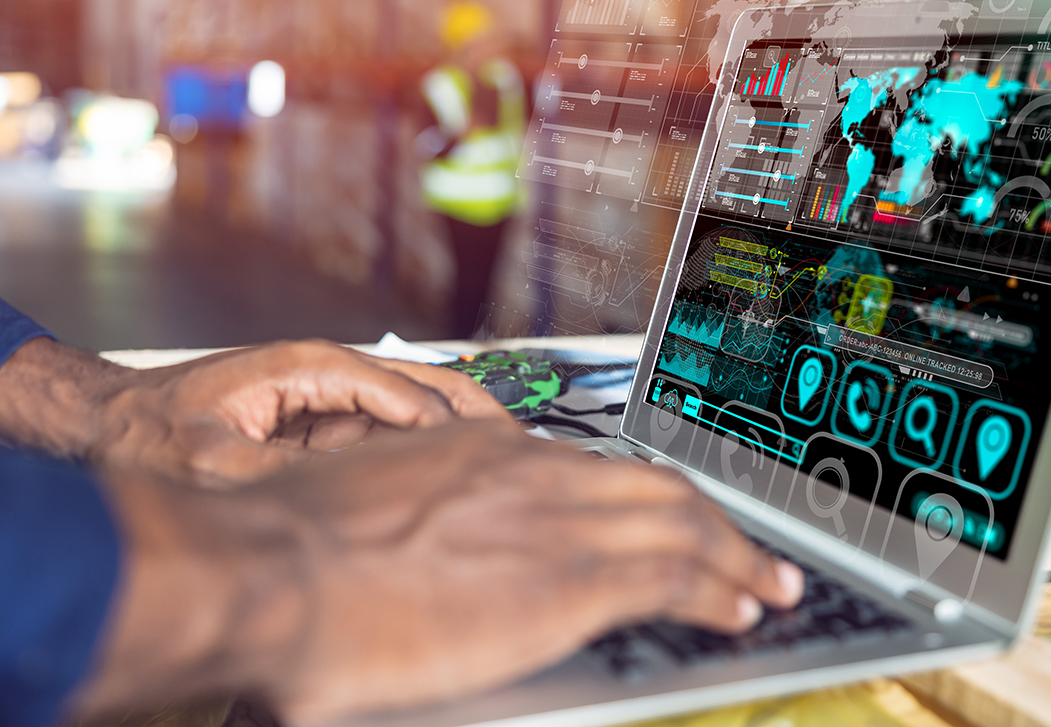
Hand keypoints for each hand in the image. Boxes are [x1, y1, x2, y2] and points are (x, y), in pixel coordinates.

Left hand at [0, 337, 512, 485]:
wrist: (113, 424)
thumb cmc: (151, 429)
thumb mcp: (212, 459)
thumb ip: (283, 470)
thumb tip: (344, 491)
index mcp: (308, 365)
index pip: (394, 389)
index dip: (437, 423)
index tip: (473, 457)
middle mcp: (325, 372)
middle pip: (421, 383)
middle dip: (470, 410)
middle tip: (517, 442)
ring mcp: (326, 395)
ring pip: (409, 406)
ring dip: (452, 429)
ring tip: (501, 456)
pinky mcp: (321, 418)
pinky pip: (384, 430)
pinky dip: (420, 447)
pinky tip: (449, 472)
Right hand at [77, 421, 804, 723]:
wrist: (274, 572)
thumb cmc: (297, 548)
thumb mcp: (369, 503)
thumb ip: (417, 511)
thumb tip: (428, 545)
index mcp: (487, 454)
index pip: (595, 466)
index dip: (646, 493)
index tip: (669, 515)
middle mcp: (536, 474)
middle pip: (656, 488)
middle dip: (713, 521)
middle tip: (749, 549)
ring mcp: (558, 522)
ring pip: (682, 523)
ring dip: (734, 556)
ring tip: (766, 582)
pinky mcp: (570, 581)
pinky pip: (675, 575)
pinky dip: (720, 587)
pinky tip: (741, 606)